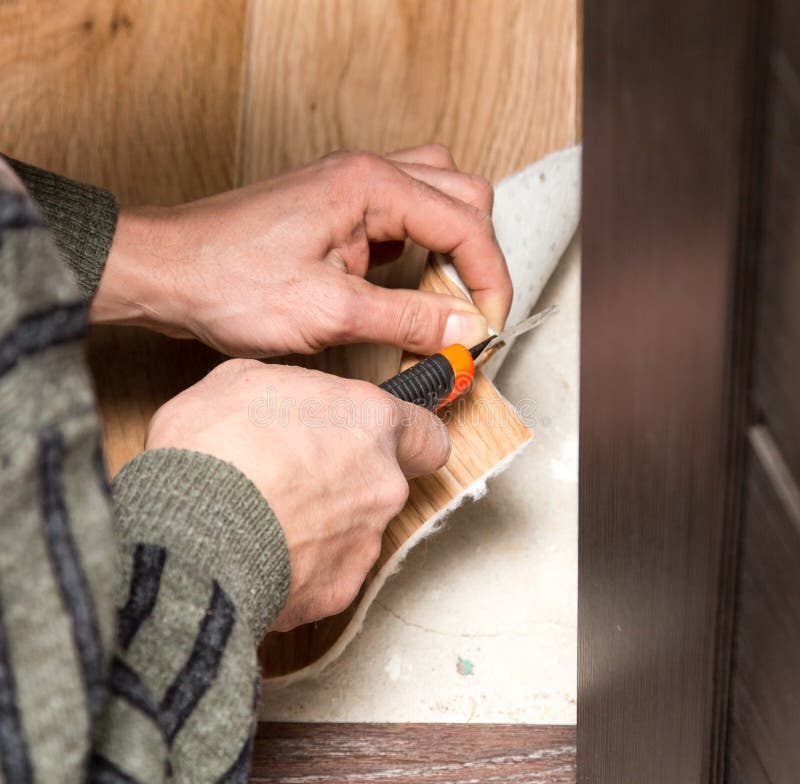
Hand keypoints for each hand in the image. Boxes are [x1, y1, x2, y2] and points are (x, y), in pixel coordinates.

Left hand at [94, 145, 511, 356]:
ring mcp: (349, 187)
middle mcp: (365, 173)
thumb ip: (408, 319)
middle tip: (467, 311)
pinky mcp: (335, 208)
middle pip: (463, 196)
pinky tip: (397, 283)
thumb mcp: (329, 311)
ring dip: (449, 243)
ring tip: (437, 295)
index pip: (467, 224)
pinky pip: (399, 213)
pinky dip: (414, 246)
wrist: (166, 274)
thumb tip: (467, 329)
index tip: (486, 327)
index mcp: (371, 186)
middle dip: (477, 256)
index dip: (489, 279)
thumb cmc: (229, 282)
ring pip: (436, 195)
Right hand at [144, 358, 449, 630]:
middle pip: (386, 484)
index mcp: (370, 422)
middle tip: (298, 478)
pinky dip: (303, 565)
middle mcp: (383, 483)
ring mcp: (365, 540)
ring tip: (267, 517)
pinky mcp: (339, 589)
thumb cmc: (215, 447)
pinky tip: (261, 552)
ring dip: (324, 524)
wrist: (192, 529)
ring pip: (357, 530)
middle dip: (350, 482)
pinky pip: (327, 572)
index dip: (409, 441)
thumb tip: (287, 403)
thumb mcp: (243, 381)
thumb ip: (291, 392)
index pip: (428, 436)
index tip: (388, 444)